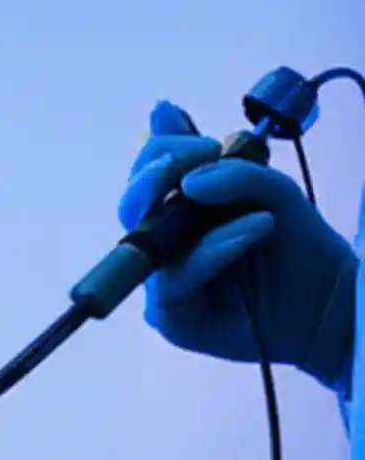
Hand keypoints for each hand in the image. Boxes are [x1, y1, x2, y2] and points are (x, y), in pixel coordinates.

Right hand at [121, 101, 357, 389]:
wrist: (327, 302)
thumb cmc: (298, 245)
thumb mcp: (273, 191)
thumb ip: (232, 169)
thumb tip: (185, 174)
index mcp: (180, 203)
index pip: (148, 168)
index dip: (166, 149)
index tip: (208, 144)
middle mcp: (163, 239)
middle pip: (133, 202)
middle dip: (159, 175)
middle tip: (204, 158)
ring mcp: (161, 277)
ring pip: (150, 241)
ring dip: (195, 213)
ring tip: (258, 209)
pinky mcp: (167, 315)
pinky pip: (172, 280)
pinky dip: (211, 253)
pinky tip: (255, 230)